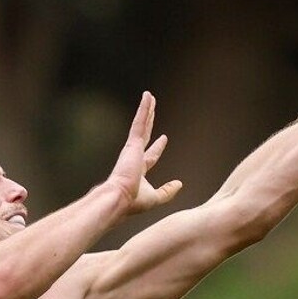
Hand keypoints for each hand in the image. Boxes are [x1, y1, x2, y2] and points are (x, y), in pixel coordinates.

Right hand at [108, 92, 181, 214]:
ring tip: (150, 96)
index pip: (150, 156)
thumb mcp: (156, 197)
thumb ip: (167, 191)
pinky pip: (139, 122)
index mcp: (138, 171)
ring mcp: (132, 149)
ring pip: (141, 124)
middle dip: (149, 122)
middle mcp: (133, 157)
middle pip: (145, 135)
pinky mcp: (131, 143)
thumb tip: (179, 184)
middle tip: (153, 110)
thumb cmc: (133, 202)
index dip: (158, 147)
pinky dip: (143, 109)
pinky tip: (148, 97)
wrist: (118, 199)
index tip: (164, 138)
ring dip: (146, 110)